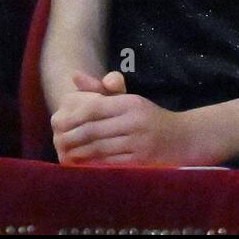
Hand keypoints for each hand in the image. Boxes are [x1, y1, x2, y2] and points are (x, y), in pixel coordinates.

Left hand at [51, 70, 190, 165]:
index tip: (58, 123)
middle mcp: (135, 121)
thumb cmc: (148, 117)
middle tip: (58, 141)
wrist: (181, 137)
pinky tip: (83, 163)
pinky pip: (110, 162)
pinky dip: (93, 163)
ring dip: (79, 152)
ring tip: (66, 153)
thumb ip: (100, 88)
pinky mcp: (140, 160)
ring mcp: (138, 142)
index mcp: (130, 103)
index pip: (95, 108)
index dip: (74, 117)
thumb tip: (74, 75)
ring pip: (100, 148)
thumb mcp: (128, 98)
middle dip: (72, 137)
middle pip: (94, 130)